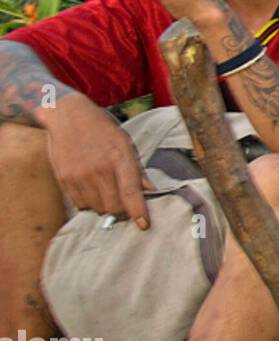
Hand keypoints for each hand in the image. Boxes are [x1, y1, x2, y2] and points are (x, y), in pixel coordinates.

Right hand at [41, 93, 151, 227]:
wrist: (67, 116)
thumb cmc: (102, 129)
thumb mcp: (125, 143)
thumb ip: (138, 169)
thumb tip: (152, 190)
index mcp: (120, 158)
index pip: (131, 192)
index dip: (138, 211)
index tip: (144, 225)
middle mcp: (99, 169)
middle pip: (114, 206)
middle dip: (123, 210)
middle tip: (125, 204)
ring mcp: (80, 175)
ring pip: (97, 208)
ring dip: (105, 207)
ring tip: (106, 193)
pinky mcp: (64, 179)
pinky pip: (80, 204)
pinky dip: (89, 203)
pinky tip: (91, 190)